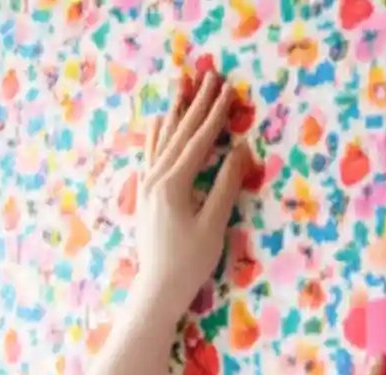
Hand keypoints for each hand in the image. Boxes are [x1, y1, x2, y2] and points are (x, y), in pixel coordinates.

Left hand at [134, 73, 253, 310]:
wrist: (158, 288)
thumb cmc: (189, 261)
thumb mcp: (214, 224)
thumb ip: (226, 184)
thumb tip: (242, 150)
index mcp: (172, 185)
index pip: (199, 142)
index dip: (215, 115)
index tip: (229, 89)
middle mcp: (154, 179)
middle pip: (179, 134)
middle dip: (196, 104)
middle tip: (210, 75)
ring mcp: (145, 186)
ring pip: (161, 141)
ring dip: (174, 112)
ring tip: (181, 86)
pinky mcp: (143, 195)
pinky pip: (149, 156)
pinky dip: (154, 136)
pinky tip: (155, 123)